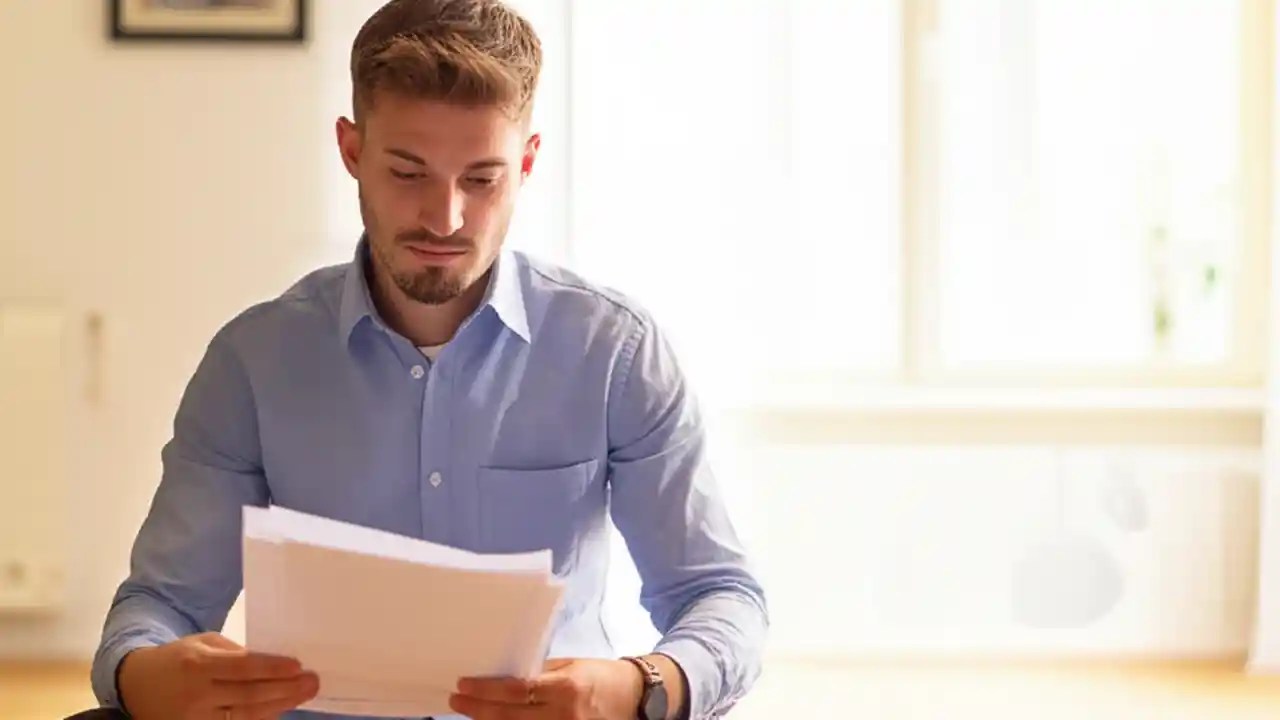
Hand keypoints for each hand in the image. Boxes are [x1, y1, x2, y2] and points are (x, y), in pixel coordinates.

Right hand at [117, 632, 318, 719]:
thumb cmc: (179, 658)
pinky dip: (259, 719)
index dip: (272, 668)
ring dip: (278, 706)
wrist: (136, 685)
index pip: (242, 668)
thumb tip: (273, 661)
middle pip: (248, 696)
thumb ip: (234, 653)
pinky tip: (278, 710)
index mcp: (197, 665)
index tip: (298, 666)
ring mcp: (196, 719)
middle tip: (312, 682)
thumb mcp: (203, 644)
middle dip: (284, 690)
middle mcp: (196, 696)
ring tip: (302, 695)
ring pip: (244, 717)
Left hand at [449, 658, 643, 719]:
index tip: (463, 685)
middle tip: (456, 701)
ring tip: (472, 713)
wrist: (636, 697)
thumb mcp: (571, 666)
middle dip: (479, 709)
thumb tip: (505, 677)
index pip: (516, 691)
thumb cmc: (601, 676)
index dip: (486, 691)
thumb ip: (540, 673)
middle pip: (510, 717)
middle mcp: (564, 715)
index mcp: (565, 688)